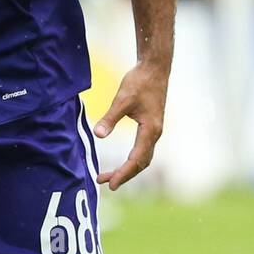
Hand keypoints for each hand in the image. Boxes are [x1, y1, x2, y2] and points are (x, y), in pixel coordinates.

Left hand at [92, 62, 166, 190]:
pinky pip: (143, 150)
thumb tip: (98, 135)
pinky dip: (132, 160)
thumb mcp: (121, 100)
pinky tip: (122, 162)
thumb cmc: (140, 82)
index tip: (111, 184)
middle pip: (141, 163)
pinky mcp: (151, 127)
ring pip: (143, 158)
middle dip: (124, 175)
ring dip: (127, 169)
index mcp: (150, 130)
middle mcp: (155, 134)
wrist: (155, 69)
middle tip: (105, 183)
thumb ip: (110, 118)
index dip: (123, 174)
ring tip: (108, 176)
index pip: (136, 160)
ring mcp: (154, 131)